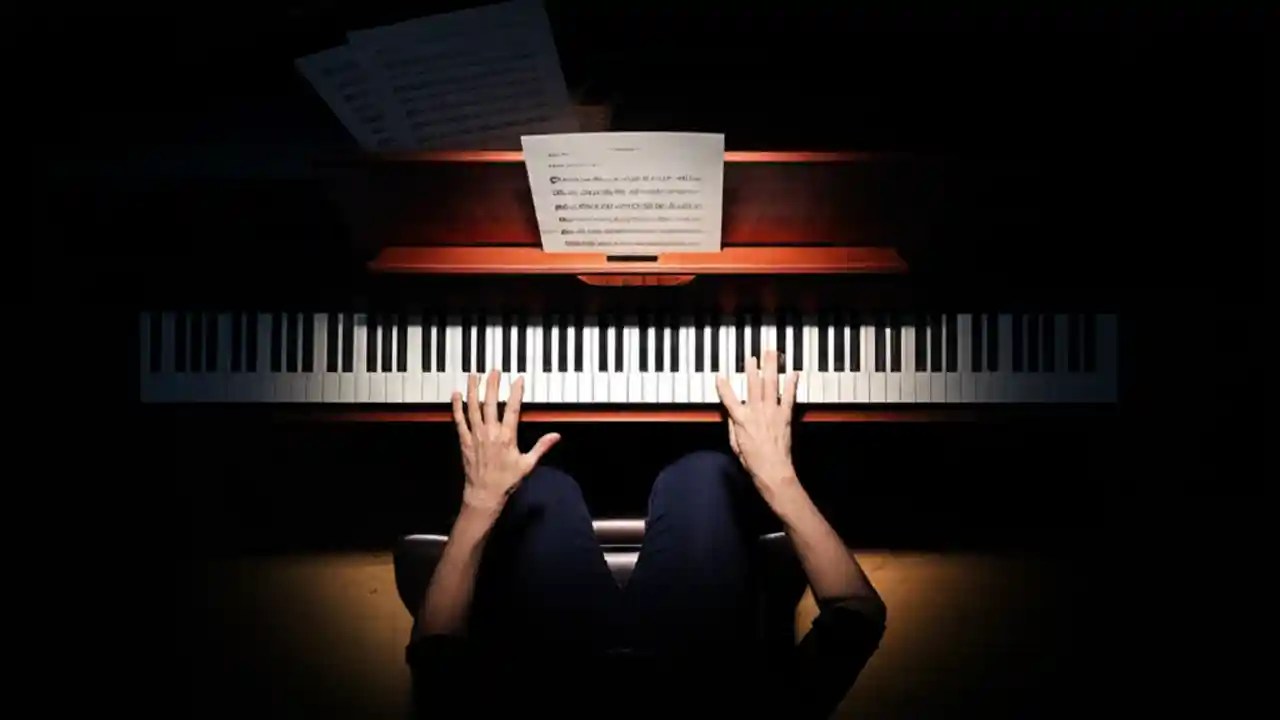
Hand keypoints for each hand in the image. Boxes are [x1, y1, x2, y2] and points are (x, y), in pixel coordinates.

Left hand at [451, 370, 559, 513]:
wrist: (484, 494)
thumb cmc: (506, 480)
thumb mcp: (527, 464)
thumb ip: (541, 447)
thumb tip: (556, 436)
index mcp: (506, 437)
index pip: (512, 408)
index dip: (515, 392)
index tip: (517, 379)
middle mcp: (490, 432)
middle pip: (490, 403)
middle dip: (492, 384)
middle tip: (493, 370)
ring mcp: (475, 435)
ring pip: (473, 407)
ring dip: (473, 389)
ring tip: (474, 375)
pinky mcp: (464, 440)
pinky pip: (459, 420)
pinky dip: (456, 406)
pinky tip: (456, 394)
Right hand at [715, 350, 799, 502]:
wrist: (772, 469)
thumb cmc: (752, 461)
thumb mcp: (735, 444)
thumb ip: (732, 426)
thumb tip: (730, 414)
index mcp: (741, 419)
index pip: (728, 398)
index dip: (723, 386)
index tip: (720, 375)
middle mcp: (756, 411)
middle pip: (753, 384)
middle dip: (752, 368)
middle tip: (753, 355)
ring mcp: (771, 412)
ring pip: (770, 385)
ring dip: (771, 368)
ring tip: (772, 354)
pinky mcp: (785, 416)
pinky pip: (788, 397)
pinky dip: (791, 385)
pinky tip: (793, 373)